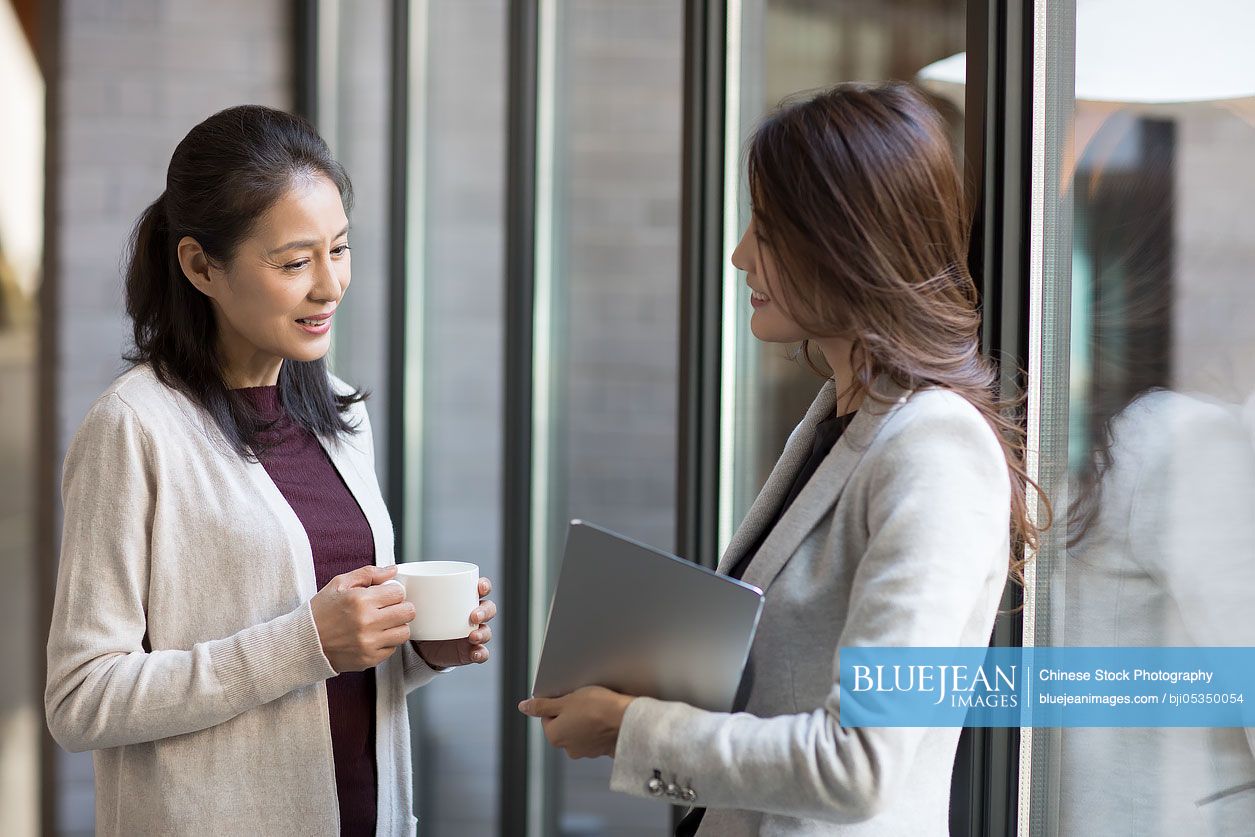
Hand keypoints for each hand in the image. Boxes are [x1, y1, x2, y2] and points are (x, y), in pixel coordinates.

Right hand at [311, 565, 414, 672]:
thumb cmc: (321, 611)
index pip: (399, 592)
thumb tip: (393, 570)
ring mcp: (369, 643)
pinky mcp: (369, 660)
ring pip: (405, 632)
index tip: (386, 595)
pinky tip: (373, 637)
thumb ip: (368, 573)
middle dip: (401, 607)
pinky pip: (393, 649)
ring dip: (397, 626)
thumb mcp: (339, 584)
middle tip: (389, 608)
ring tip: (383, 623)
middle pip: (408, 612)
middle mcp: (367, 623)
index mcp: (360, 600)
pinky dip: (387, 642)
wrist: (303, 643)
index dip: (394, 591)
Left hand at [414, 577, 497, 669]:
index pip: (481, 588)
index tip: (479, 586)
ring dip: (484, 633)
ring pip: (487, 630)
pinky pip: (482, 653)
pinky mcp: (469, 651)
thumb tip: (393, 571)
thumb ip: (408, 586)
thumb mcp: (415, 600)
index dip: (484, 586)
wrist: (419, 645)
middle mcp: (472, 614)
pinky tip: (475, 653)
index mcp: (463, 598)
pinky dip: (481, 653)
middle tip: (473, 616)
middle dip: (485, 611)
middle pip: (489, 608)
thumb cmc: (421, 616)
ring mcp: (473, 633)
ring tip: (472, 636)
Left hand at [518, 686, 634, 758]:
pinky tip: (605, 716)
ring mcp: (586, 751)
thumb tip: (523, 707)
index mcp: (554, 736)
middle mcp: (568, 748)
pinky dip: (598, 727)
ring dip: (585, 719)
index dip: (558, 702)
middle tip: (583, 700)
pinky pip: (595, 735)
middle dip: (571, 712)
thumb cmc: (596, 707)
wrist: (626, 719)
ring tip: (597, 707)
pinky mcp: (601, 750)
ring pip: (579, 729)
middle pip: (563, 724)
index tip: (569, 696)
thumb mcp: (565, 700)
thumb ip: (542, 705)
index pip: (547, 716)